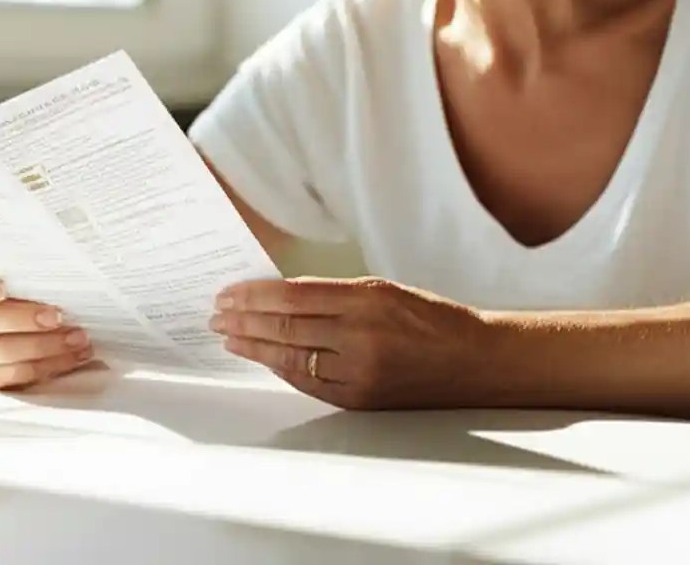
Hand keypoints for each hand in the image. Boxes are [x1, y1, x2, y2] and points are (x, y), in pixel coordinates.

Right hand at [0, 268, 94, 388]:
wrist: (31, 324)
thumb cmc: (27, 292)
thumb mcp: (24, 277)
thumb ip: (28, 273)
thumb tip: (60, 263)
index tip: (0, 289)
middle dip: (22, 320)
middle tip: (56, 316)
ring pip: (0, 354)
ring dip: (44, 346)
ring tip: (77, 338)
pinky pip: (17, 376)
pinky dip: (51, 365)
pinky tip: (76, 355)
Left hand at [210, 277, 484, 408]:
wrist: (474, 361)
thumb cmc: (431, 320)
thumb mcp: (385, 291)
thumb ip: (335, 296)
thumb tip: (279, 299)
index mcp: (368, 299)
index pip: (294, 296)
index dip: (255, 296)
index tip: (228, 294)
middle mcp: (362, 335)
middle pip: (286, 327)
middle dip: (244, 321)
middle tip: (216, 315)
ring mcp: (360, 371)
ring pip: (291, 357)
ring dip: (253, 347)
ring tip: (228, 337)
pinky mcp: (359, 398)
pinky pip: (308, 382)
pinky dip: (281, 369)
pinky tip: (262, 359)